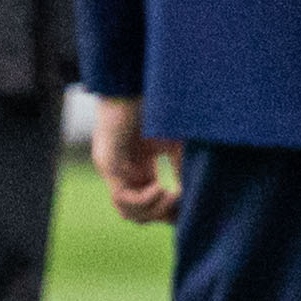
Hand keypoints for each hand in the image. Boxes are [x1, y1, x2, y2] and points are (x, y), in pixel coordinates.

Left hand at [93, 95, 180, 222]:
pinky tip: (162, 186)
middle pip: (138, 215)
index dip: (170, 214)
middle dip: (163, 215)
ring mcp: (113, 169)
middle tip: (181, 203)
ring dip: (154, 210)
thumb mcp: (176, 145)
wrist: (134, 85)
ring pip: (128, 211)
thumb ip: (182, 169)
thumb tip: (193, 198)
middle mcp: (123, 173)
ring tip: (173, 194)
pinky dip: (145, 198)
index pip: (149, 207)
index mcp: (139, 169)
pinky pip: (122, 196)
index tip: (191, 211)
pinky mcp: (107, 162)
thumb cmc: (156, 108)